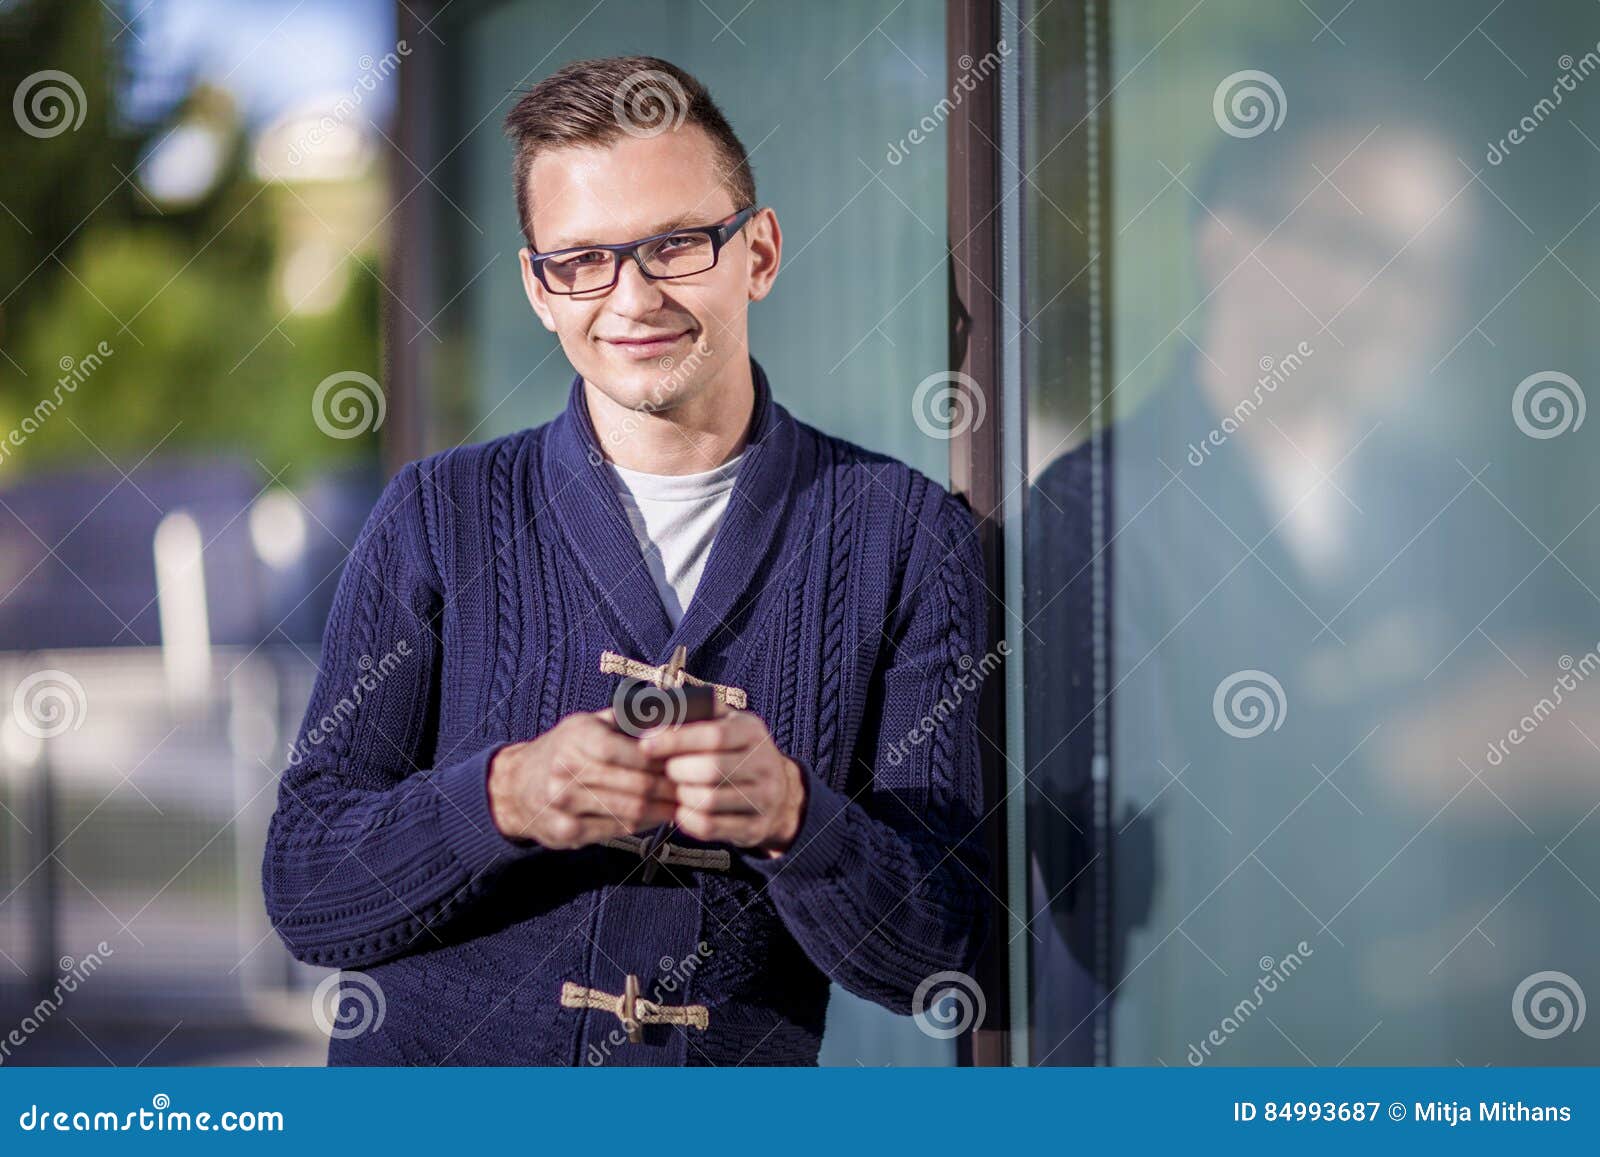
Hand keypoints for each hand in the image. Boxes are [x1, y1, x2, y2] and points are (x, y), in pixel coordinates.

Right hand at [487, 707, 676, 848]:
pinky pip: (615, 831)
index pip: (630, 752)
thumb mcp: (587, 724)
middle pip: (635, 786)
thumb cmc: (564, 749)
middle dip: (669, 789)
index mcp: (577, 737)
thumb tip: (672, 718)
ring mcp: (563, 805)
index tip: (685, 762)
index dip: (662, 760)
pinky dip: (642, 826)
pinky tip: (656, 817)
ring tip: (682, 804)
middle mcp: (566, 771)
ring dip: (662, 811)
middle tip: (694, 789)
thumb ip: (626, 721)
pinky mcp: (565, 832)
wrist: (515, 786)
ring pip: (629, 812)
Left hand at [638, 701, 805, 856]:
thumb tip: (656, 710)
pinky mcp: (755, 828)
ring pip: (709, 801)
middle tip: (666, 770)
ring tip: (675, 789)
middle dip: (677, 770)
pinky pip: (711, 827)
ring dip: (681, 796)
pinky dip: (687, 820)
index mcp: (753, 732)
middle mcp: (764, 765)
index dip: (676, 740)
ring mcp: (764, 799)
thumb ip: (697, 713)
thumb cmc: (739, 752)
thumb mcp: (728, 724)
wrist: (781, 794)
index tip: (646, 744)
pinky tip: (682, 810)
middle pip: (711, 769)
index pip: (714, 735)